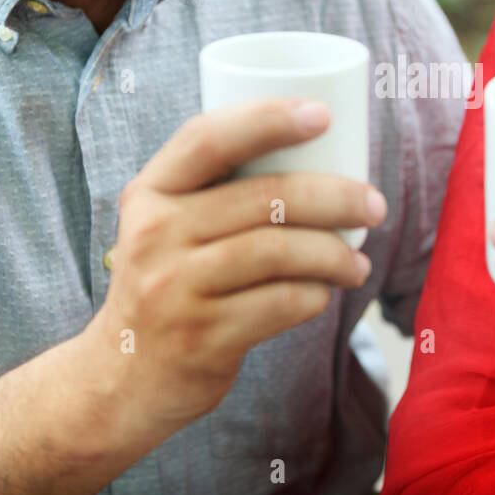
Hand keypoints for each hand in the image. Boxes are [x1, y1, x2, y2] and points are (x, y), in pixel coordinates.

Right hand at [83, 99, 387, 444]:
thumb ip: (212, 192)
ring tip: (356, 263)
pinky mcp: (201, 338)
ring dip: (334, 254)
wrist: (119, 380)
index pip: (208, 139)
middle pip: (264, 197)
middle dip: (336, 196)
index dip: (268, 119)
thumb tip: (317, 154)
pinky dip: (314, 296)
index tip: (323, 114)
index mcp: (149, 193)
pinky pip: (280, 304)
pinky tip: (324, 294)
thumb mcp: (164, 229)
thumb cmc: (167, 287)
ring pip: (279, 251)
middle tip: (374, 205)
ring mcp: (174, 288)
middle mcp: (154, 234)